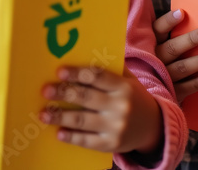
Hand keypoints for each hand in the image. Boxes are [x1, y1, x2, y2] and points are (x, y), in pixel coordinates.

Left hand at [40, 66, 162, 153]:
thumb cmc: (133, 98)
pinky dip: (72, 137)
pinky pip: (88, 141)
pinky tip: (59, 133)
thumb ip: (110, 69)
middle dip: (64, 93)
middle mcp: (120, 106)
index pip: (97, 77)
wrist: (153, 127)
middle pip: (86, 97)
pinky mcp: (111, 144)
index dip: (77, 73)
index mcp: (123, 87)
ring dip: (61, 116)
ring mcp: (116, 127)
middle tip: (45, 90)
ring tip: (44, 114)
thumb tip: (82, 53)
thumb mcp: (129, 81)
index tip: (59, 71)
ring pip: (83, 120)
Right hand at [154, 9, 197, 101]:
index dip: (168, 22)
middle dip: (190, 40)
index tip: (182, 13)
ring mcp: (161, 77)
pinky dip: (197, 83)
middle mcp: (154, 60)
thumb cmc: (158, 61)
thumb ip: (169, 35)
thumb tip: (191, 15)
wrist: (147, 93)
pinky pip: (184, 88)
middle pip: (172, 49)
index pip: (158, 30)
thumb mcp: (156, 46)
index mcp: (149, 44)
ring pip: (181, 68)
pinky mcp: (169, 93)